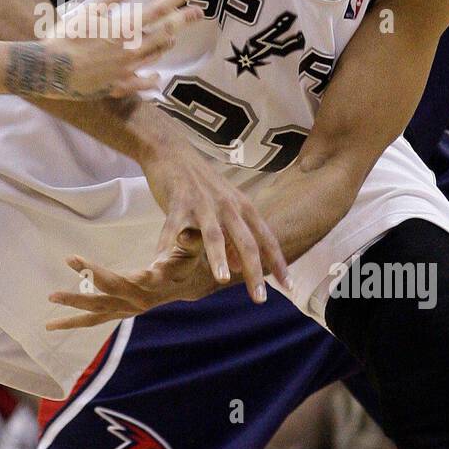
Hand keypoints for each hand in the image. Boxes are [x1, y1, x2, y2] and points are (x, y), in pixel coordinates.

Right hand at [10, 0, 200, 99]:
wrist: (49, 72)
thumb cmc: (63, 38)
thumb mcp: (84, 12)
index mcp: (123, 28)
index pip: (158, 9)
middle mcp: (130, 49)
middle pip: (165, 33)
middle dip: (183, 20)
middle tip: (199, 12)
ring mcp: (126, 69)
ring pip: (155, 55)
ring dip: (166, 44)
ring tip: (173, 38)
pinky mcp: (118, 85)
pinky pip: (142, 83)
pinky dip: (152, 78)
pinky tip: (157, 76)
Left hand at [46, 236, 222, 329]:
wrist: (194, 283)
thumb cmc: (190, 260)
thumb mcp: (193, 248)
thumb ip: (190, 240)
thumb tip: (188, 232)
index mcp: (149, 286)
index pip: (119, 279)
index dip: (96, 272)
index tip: (73, 260)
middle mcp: (137, 301)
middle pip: (102, 300)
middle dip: (76, 297)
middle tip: (52, 293)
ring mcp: (129, 309)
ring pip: (97, 316)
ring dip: (72, 318)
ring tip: (48, 324)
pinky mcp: (124, 310)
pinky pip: (97, 319)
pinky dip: (78, 321)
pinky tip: (57, 324)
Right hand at [141, 138, 288, 303]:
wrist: (173, 151)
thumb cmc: (200, 183)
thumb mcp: (224, 207)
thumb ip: (233, 237)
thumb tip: (239, 267)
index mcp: (243, 207)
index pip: (266, 239)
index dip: (278, 263)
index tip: (288, 287)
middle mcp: (228, 206)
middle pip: (246, 242)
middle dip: (254, 271)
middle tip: (259, 298)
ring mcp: (203, 203)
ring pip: (214, 234)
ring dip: (218, 257)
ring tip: (221, 278)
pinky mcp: (178, 200)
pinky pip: (172, 227)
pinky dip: (166, 246)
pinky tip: (159, 263)